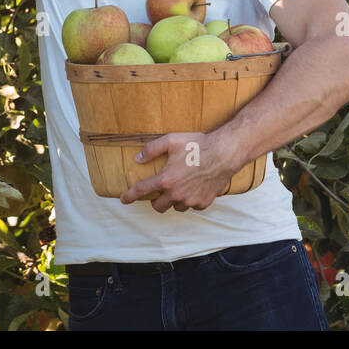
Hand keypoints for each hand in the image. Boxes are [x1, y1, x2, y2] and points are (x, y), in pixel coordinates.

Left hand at [119, 132, 238, 212]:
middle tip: (159, 191)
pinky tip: (194, 188)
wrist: (224, 153)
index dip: (130, 196)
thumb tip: (138, 158)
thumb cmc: (198, 145)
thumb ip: (151, 149)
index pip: (142, 190)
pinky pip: (192, 206)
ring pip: (176, 207)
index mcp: (166, 180)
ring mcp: (191, 201)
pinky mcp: (203, 203)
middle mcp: (176, 194)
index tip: (124, 200)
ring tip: (179, 188)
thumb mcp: (171, 141)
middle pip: (158, 206)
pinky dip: (190, 200)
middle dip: (155, 201)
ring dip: (174, 201)